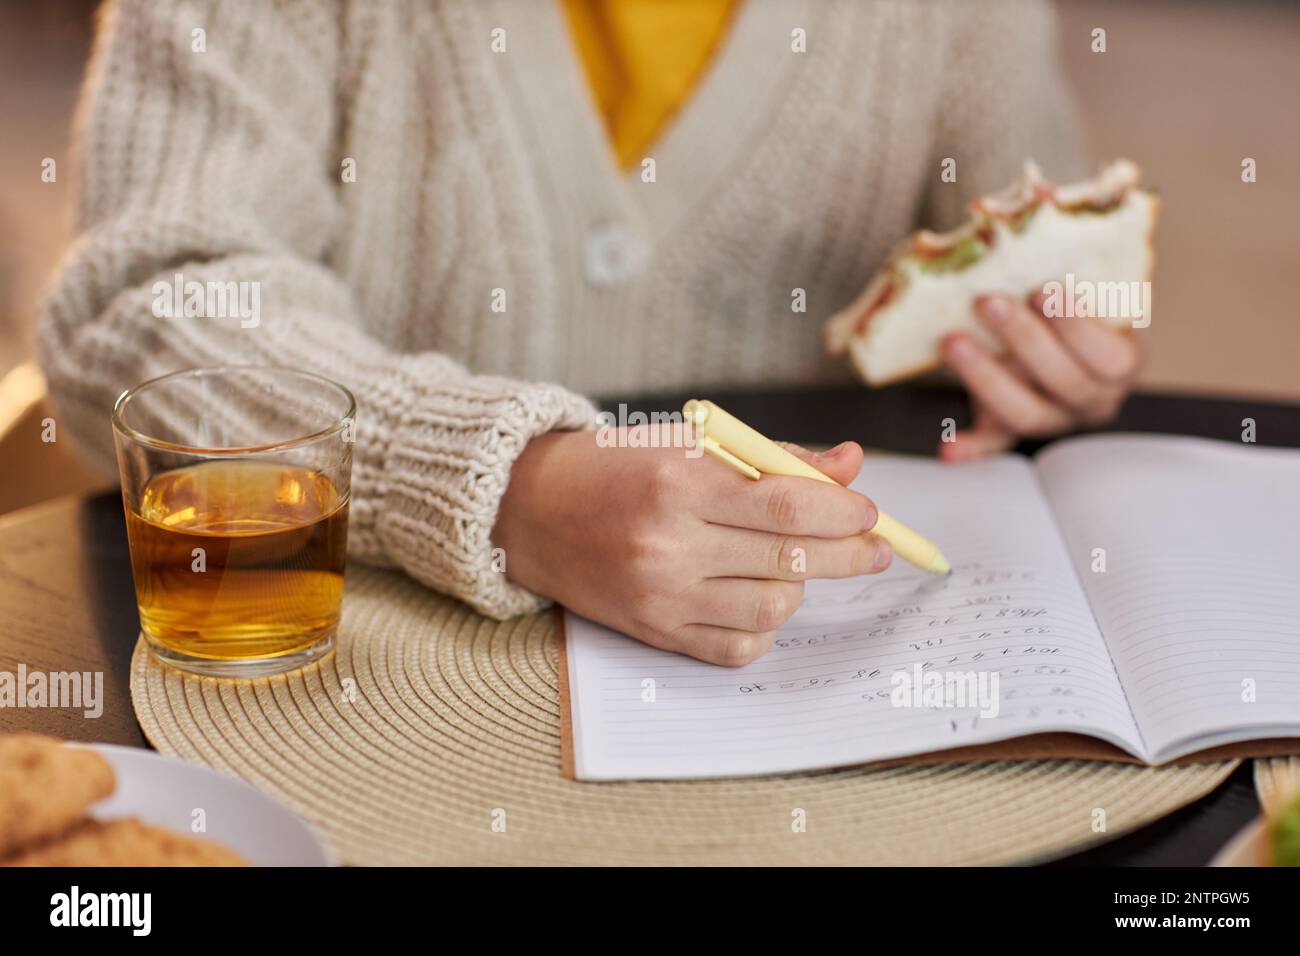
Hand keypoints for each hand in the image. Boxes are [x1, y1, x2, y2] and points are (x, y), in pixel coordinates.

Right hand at [492, 426, 891, 665]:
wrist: (531, 510)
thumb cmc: (615, 467)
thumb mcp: (689, 442)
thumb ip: (773, 457)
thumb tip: (849, 465)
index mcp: (678, 482)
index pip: (786, 503)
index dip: (842, 511)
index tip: (870, 513)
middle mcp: (668, 543)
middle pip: (789, 559)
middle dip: (848, 554)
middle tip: (875, 548)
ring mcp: (660, 595)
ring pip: (772, 607)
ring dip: (803, 588)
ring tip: (800, 566)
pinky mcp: (654, 632)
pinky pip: (737, 646)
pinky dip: (766, 627)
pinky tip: (764, 599)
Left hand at [939, 290, 1139, 460]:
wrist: (1048, 340)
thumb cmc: (1065, 310)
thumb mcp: (1077, 292)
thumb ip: (1063, 272)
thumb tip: (1039, 210)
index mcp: (1119, 365)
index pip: (1110, 357)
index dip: (1076, 326)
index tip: (1042, 290)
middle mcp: (1090, 400)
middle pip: (1064, 382)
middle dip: (1023, 339)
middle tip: (987, 301)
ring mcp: (1051, 420)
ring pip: (1024, 413)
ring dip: (986, 377)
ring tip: (952, 341)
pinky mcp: (1010, 434)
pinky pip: (991, 445)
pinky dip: (969, 448)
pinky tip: (947, 447)